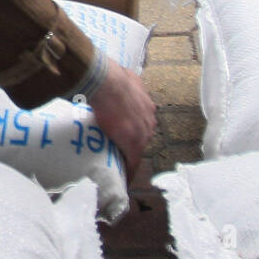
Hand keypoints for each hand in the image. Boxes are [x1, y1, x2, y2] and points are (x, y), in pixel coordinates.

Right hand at [89, 58, 156, 178]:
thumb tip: (119, 78)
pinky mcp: (134, 145)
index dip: (132, 130)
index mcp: (147, 105)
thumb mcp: (126, 78)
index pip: (142, 123)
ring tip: (118, 163)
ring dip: (129, 156)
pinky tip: (124, 179)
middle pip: (141, 137)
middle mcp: (149, 120)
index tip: (124, 136)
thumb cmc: (112, 78)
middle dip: (131, 143)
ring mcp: (143, 133)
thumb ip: (127, 83)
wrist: (108, 85)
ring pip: (138, 150)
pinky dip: (129, 172)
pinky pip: (133, 163)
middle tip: (117, 148)